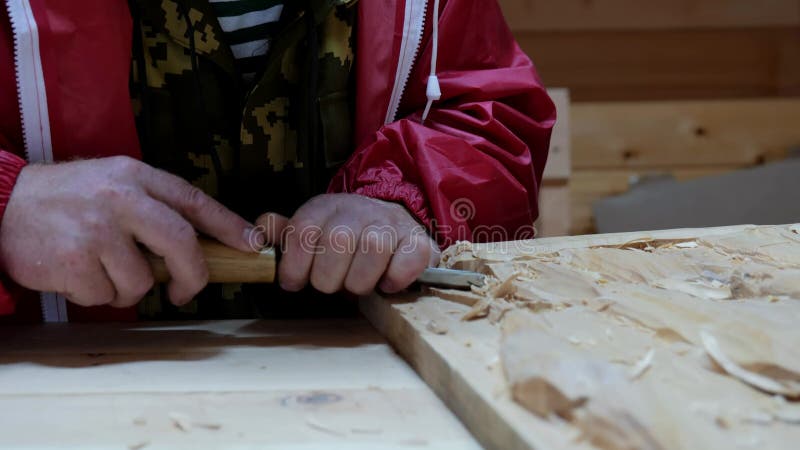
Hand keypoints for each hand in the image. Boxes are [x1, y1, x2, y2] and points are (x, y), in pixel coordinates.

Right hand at [0, 156, 258, 306]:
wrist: (3, 204)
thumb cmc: (67, 199)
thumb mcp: (112, 183)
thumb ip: (153, 206)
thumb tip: (201, 246)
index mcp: (135, 176)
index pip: (193, 201)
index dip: (228, 225)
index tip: (252, 245)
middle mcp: (120, 198)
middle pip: (181, 243)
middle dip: (193, 275)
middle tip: (184, 290)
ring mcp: (97, 230)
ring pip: (142, 281)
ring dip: (127, 287)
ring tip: (101, 269)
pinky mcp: (75, 260)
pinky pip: (107, 296)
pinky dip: (96, 294)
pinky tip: (77, 273)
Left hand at [256, 194, 438, 294]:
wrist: (393, 223)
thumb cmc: (346, 236)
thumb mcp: (311, 231)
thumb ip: (284, 234)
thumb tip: (259, 231)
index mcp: (326, 207)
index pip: (304, 230)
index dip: (295, 264)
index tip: (294, 282)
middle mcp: (359, 209)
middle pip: (338, 241)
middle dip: (328, 277)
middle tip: (330, 285)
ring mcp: (391, 224)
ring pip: (373, 248)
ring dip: (360, 280)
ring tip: (357, 285)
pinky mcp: (418, 242)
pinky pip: (407, 259)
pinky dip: (394, 279)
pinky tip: (385, 284)